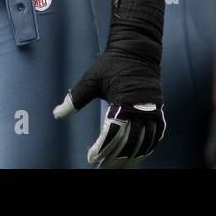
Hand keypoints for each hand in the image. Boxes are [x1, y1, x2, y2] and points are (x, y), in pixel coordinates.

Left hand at [54, 0, 165, 167]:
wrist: (138, 47)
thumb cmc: (113, 62)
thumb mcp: (92, 78)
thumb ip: (75, 98)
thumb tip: (57, 113)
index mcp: (123, 100)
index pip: (113, 132)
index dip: (102, 148)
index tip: (91, 157)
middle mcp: (140, 107)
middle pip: (130, 141)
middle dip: (116, 158)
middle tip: (103, 168)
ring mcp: (152, 108)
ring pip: (145, 140)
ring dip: (133, 156)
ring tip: (120, 167)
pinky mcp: (158, 108)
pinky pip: (157, 132)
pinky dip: (149, 146)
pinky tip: (140, 155)